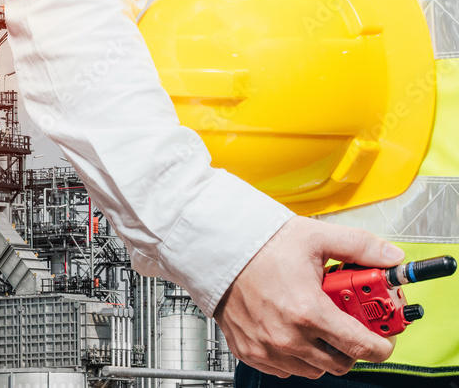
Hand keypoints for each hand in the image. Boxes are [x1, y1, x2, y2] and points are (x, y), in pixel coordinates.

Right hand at [214, 216, 403, 378]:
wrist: (217, 249)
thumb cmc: (259, 244)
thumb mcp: (315, 237)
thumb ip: (359, 247)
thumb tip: (391, 257)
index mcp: (307, 310)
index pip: (361, 346)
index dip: (380, 345)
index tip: (383, 337)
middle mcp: (287, 336)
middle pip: (340, 363)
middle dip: (352, 347)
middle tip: (348, 325)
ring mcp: (266, 348)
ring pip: (313, 370)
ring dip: (323, 353)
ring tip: (317, 324)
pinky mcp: (250, 352)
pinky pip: (285, 370)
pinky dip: (295, 357)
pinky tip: (292, 330)